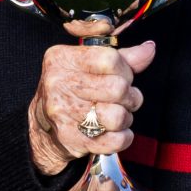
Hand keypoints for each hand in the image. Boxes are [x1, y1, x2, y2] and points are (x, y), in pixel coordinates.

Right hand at [27, 40, 155, 175]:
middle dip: (130, 96)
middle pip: (117, 88)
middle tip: (124, 99)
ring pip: (118, 116)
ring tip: (118, 115)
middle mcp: (59, 84)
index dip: (126, 69)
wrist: (43, 125)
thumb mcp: (88, 63)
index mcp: (62, 59)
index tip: (123, 76)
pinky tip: (115, 132)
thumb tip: (148, 49)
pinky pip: (114, 141)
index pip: (110, 59)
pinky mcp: (72, 140)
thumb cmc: (72, 89)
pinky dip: (123, 138)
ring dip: (126, 118)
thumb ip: (122, 55)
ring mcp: (64, 113)